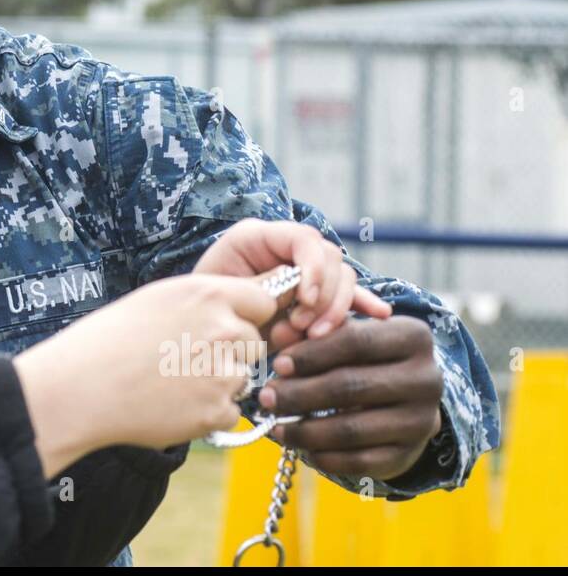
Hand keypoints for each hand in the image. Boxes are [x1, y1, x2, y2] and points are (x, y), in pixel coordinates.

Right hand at [13, 271, 284, 477]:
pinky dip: (208, 412)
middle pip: (255, 342)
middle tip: (186, 358)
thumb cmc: (108, 341)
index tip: (226, 325)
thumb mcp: (156, 300)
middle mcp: (223, 330)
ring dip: (219, 382)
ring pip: (243, 377)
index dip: (246, 315)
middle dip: (231, 351)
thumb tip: (237, 307)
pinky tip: (171, 404)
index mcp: (207, 295)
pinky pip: (230, 411)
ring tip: (172, 381)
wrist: (81, 387)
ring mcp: (223, 372)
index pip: (263, 301)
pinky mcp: (216, 410)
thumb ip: (203, 301)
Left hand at [194, 218, 390, 347]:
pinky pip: (346, 294)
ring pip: (342, 279)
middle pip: (331, 260)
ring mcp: (304, 269)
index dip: (313, 269)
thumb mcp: (225, 295)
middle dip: (323, 298)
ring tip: (309, 337)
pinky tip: (378, 314)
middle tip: (303, 329)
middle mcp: (285, 248)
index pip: (304, 240)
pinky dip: (361, 304)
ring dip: (332, 312)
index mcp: (258, 237)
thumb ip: (262, 291)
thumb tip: (300, 299)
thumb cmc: (202, 308)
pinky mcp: (314, 294)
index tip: (304, 302)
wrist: (197, 327)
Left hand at [261, 316, 444, 481]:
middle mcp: (427, 379)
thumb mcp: (344, 333)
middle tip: (267, 397)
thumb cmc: (363, 356)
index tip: (278, 364)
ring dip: (305, 430)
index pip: (356, 341)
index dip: (312, 353)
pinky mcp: (410, 454)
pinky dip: (325, 457)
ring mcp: (422, 421)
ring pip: (352, 429)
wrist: (404, 398)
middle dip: (300, 394)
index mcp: (414, 337)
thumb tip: (279, 333)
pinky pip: (360, 461)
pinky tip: (301, 448)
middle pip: (350, 386)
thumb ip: (312, 327)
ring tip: (276, 426)